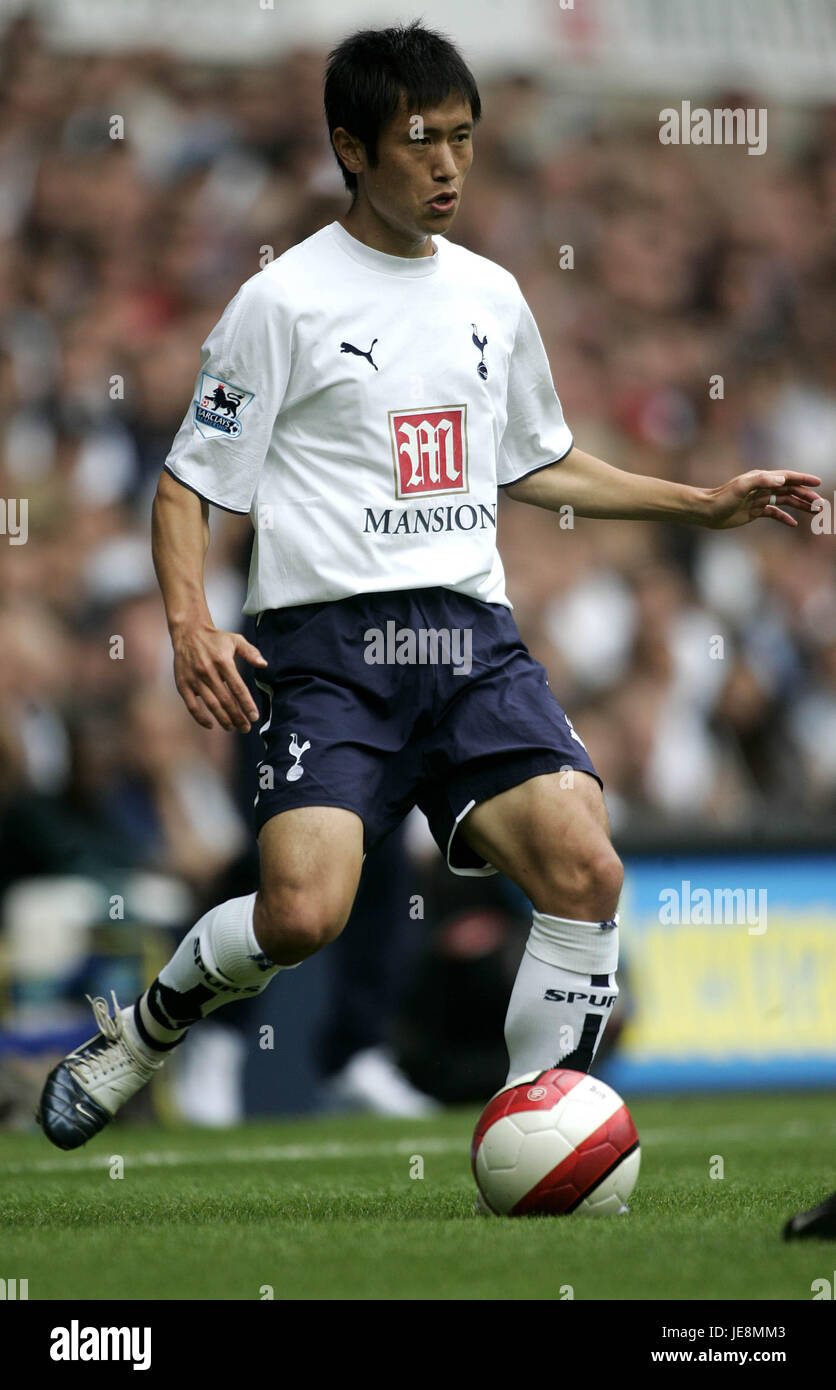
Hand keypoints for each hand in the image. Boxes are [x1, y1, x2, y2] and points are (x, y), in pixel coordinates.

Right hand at [172, 624, 266, 731]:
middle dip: (237, 717)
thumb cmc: (215, 639)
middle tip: (246, 728)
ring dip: (223, 719)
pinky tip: (211, 725)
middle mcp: (208, 671)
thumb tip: (264, 664)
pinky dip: (200, 718)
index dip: (246, 704)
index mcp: (223, 661)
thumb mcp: (235, 640)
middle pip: (225, 700)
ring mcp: (194, 679)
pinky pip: (191, 706)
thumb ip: (251, 652)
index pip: (238, 688)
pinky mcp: (182, 684)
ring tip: (232, 728)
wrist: (188, 632)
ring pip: (210, 704)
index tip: (254, 717)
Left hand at [703, 469, 822, 529]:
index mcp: (762, 478)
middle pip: (789, 490)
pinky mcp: (755, 511)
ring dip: (799, 505)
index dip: (803, 479)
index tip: (817, 483)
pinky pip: (774, 513)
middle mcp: (763, 487)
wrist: (707, 511)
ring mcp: (759, 499)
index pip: (787, 477)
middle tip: (820, 504)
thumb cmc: (722, 498)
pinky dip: (784, 518)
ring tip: (814, 512)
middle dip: (805, 496)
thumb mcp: (741, 487)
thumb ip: (762, 481)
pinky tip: (793, 523)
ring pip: (784, 501)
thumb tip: (782, 480)